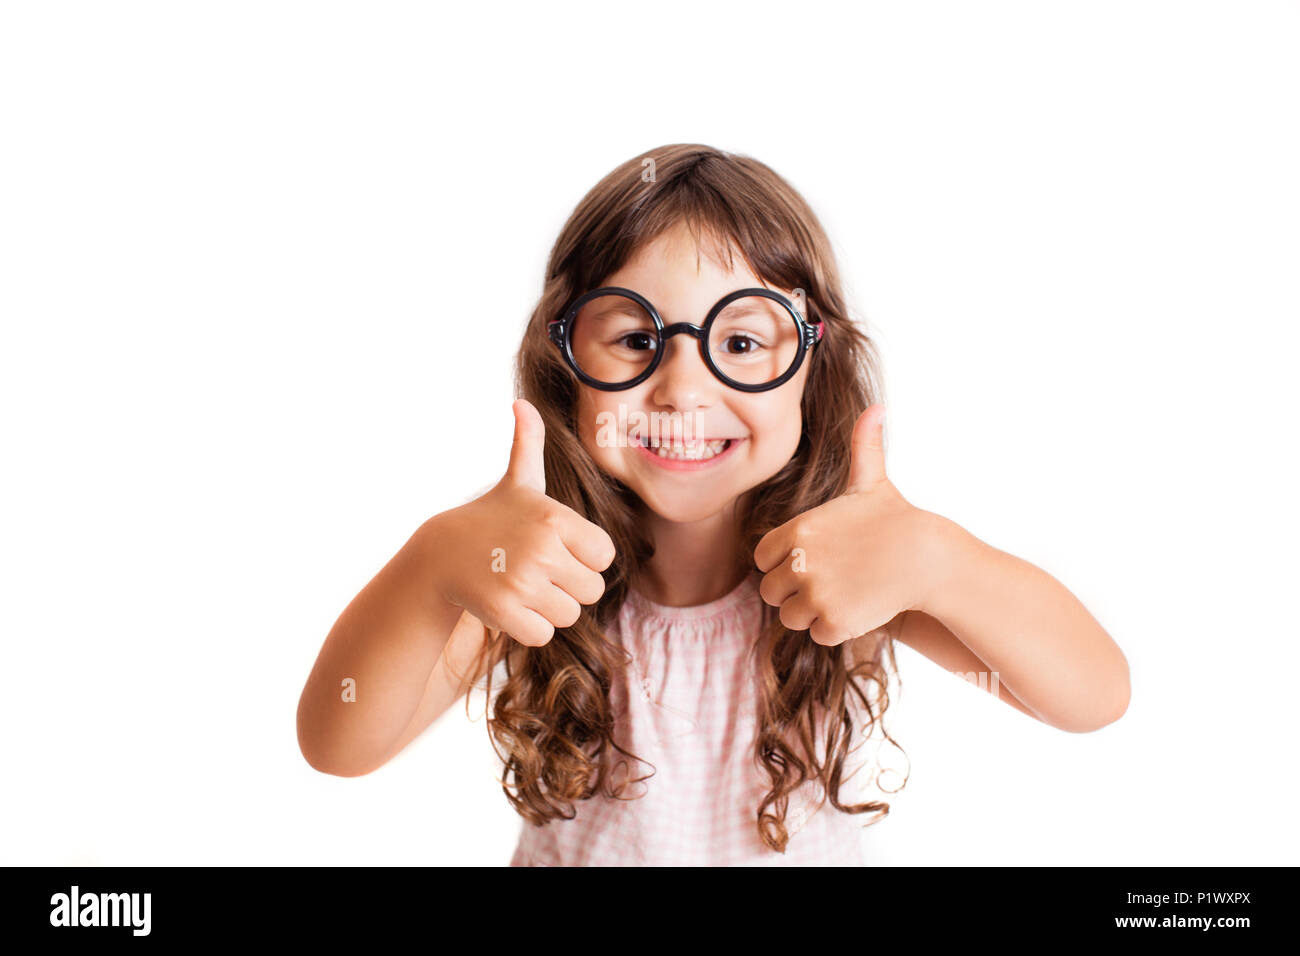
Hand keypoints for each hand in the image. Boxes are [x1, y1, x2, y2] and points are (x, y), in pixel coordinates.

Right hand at [426, 399, 614, 646]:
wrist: (442, 553)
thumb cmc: (492, 518)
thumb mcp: (517, 482)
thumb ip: (529, 445)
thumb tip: (522, 404)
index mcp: (555, 518)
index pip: (604, 557)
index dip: (585, 557)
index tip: (558, 548)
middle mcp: (541, 549)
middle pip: (591, 591)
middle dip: (568, 586)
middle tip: (538, 570)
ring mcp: (521, 583)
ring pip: (568, 616)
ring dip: (549, 608)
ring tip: (522, 585)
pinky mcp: (505, 613)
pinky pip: (542, 635)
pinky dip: (528, 627)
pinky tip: (509, 605)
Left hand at [753, 405, 947, 645]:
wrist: (929, 558)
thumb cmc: (897, 520)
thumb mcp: (872, 482)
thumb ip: (863, 447)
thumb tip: (877, 408)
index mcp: (797, 530)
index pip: (761, 558)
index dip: (781, 563)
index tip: (808, 562)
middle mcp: (799, 562)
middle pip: (771, 591)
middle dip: (793, 591)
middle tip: (826, 584)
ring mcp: (815, 594)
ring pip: (790, 616)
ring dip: (811, 612)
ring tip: (841, 596)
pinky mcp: (834, 620)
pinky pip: (816, 633)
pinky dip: (833, 628)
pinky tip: (855, 610)